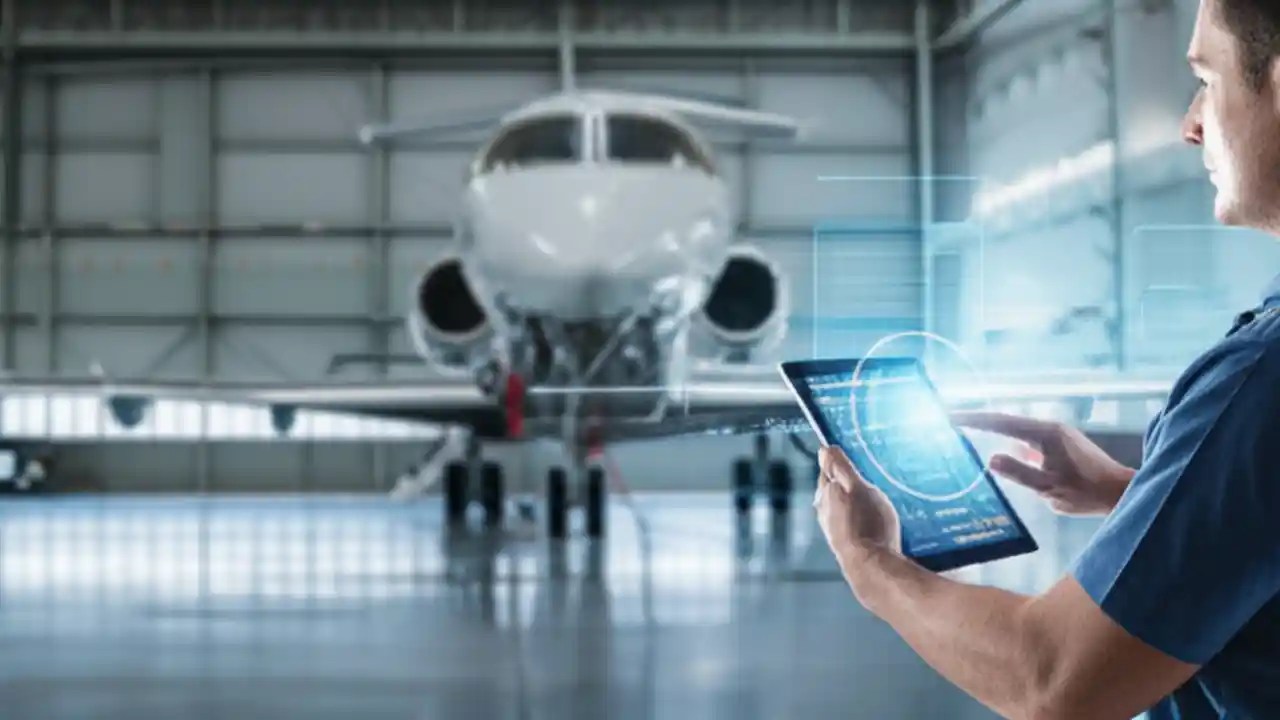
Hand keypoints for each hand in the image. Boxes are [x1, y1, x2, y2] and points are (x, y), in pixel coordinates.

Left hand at [814, 447, 901, 577]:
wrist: (872, 566)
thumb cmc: (867, 524)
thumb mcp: (857, 487)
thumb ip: (840, 468)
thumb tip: (824, 449)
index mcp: (825, 493)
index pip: (828, 469)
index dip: (840, 463)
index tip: (853, 459)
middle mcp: (823, 511)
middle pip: (833, 488)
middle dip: (847, 483)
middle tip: (867, 479)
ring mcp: (833, 528)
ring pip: (841, 506)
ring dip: (853, 502)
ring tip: (872, 501)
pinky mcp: (845, 543)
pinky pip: (850, 522)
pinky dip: (858, 518)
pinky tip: (872, 522)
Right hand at [950, 412, 1134, 515]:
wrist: (1121, 493)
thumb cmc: (1086, 492)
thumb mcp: (1049, 488)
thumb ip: (1019, 472)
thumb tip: (990, 458)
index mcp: (1045, 433)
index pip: (1001, 423)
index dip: (974, 420)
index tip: (951, 417)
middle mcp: (1050, 429)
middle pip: (1007, 422)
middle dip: (980, 421)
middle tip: (952, 422)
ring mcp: (1056, 436)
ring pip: (1017, 432)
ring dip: (995, 431)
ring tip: (968, 433)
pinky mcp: (1060, 446)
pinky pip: (1027, 441)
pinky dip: (1010, 443)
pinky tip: (1002, 454)